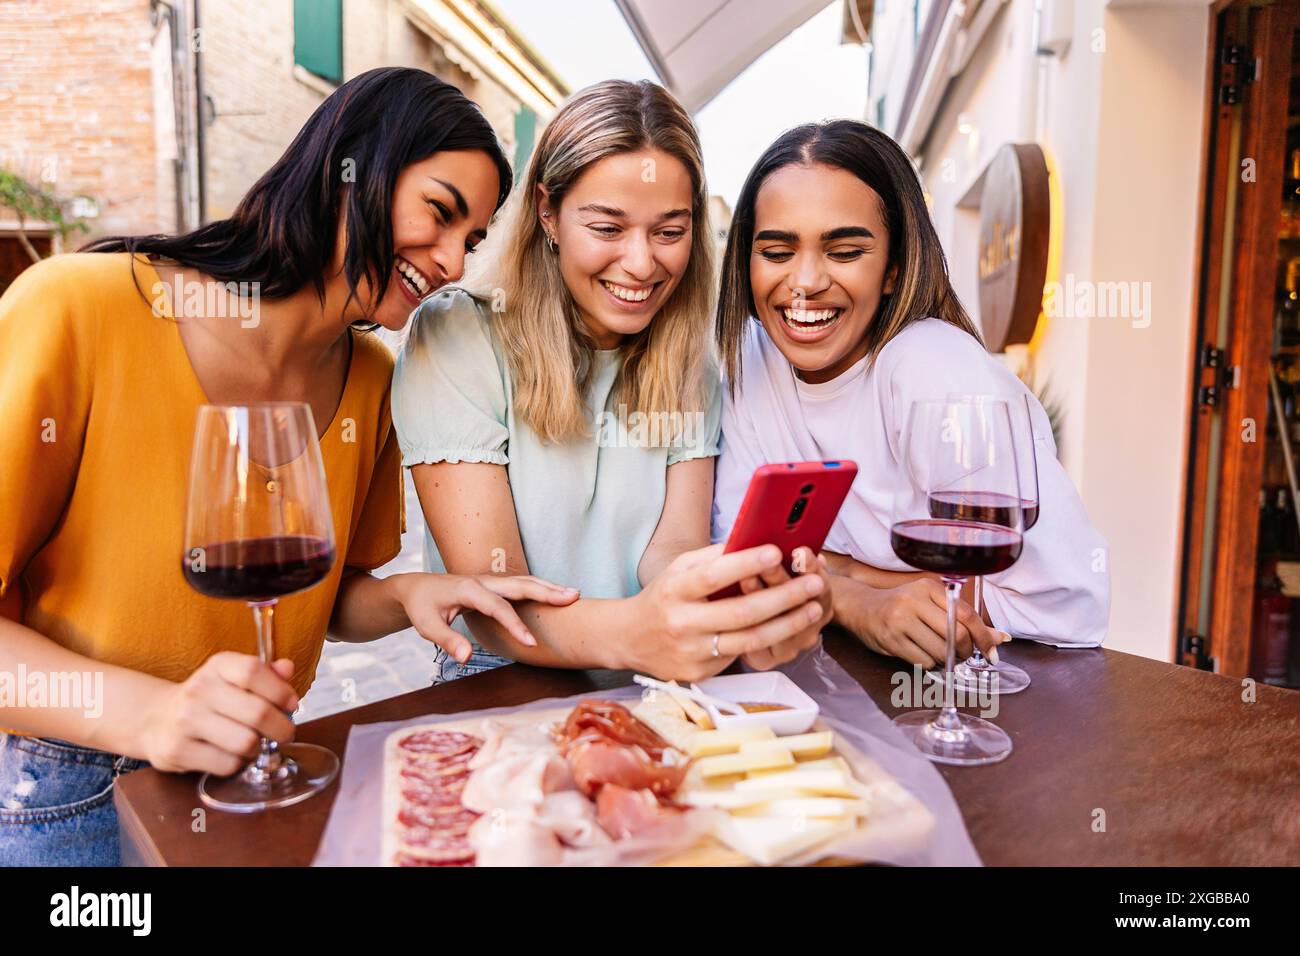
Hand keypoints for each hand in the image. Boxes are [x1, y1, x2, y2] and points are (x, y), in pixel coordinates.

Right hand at [136, 652, 299, 775]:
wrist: (156, 719)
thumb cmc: (209, 699)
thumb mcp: (234, 678)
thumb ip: (264, 674)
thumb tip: (287, 668)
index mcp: (217, 666)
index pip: (253, 671)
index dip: (280, 691)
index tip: (291, 704)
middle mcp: (199, 690)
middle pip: (257, 713)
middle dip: (282, 728)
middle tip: (285, 733)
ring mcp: (186, 721)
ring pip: (246, 742)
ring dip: (259, 748)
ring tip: (254, 744)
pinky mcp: (178, 750)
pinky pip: (228, 764)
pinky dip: (238, 763)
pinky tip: (231, 755)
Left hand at [393, 572, 578, 662]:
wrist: (416, 588)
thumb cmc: (422, 607)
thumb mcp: (427, 627)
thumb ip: (447, 641)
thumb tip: (466, 658)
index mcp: (468, 589)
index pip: (498, 607)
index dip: (515, 625)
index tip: (531, 643)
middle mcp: (483, 580)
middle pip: (520, 584)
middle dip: (546, 591)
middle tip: (573, 597)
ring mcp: (490, 580)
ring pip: (524, 581)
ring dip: (548, 587)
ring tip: (574, 594)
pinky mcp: (494, 585)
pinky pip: (521, 585)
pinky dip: (540, 588)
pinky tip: (556, 594)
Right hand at [628, 543, 825, 682]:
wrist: (630, 639)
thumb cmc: (663, 596)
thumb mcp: (679, 569)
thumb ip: (713, 557)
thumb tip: (754, 541)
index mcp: (675, 590)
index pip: (714, 576)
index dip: (746, 564)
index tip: (776, 552)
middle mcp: (682, 623)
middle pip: (742, 613)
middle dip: (784, 597)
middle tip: (813, 584)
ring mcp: (692, 652)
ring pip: (750, 640)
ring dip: (788, 624)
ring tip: (814, 609)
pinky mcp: (701, 673)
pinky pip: (742, 656)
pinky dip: (770, 642)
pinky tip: (791, 629)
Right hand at [835, 577, 1008, 669]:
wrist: (860, 607)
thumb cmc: (901, 607)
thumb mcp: (931, 604)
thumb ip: (965, 620)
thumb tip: (1001, 638)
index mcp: (929, 587)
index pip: (966, 614)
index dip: (984, 637)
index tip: (992, 652)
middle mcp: (914, 600)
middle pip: (956, 635)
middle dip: (965, 651)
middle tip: (963, 656)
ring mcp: (901, 620)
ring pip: (940, 651)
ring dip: (946, 660)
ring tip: (938, 654)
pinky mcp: (891, 639)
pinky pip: (923, 661)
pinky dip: (929, 664)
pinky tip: (922, 655)